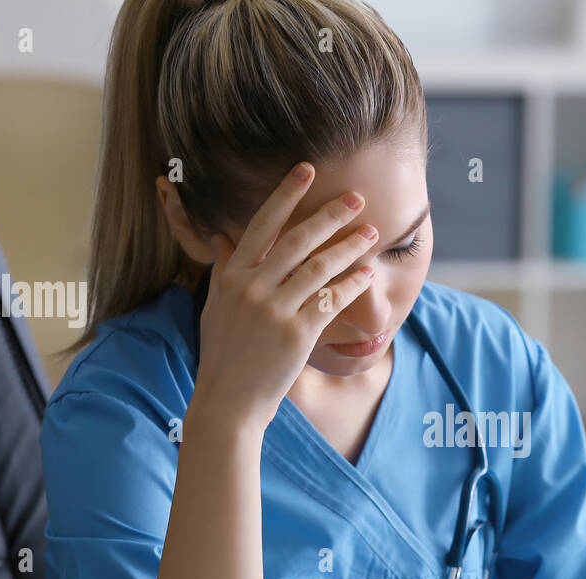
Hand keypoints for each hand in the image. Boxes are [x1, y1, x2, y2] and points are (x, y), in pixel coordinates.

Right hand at [190, 162, 378, 430]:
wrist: (229, 401)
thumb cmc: (223, 354)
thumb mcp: (215, 306)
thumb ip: (223, 271)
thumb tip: (221, 239)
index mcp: (232, 275)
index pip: (262, 225)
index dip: (286, 194)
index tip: (306, 169)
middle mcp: (252, 287)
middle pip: (298, 239)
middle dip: (330, 214)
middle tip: (357, 197)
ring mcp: (274, 310)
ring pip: (319, 267)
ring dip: (349, 247)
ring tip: (371, 232)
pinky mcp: (297, 334)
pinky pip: (331, 301)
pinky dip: (352, 285)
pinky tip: (369, 273)